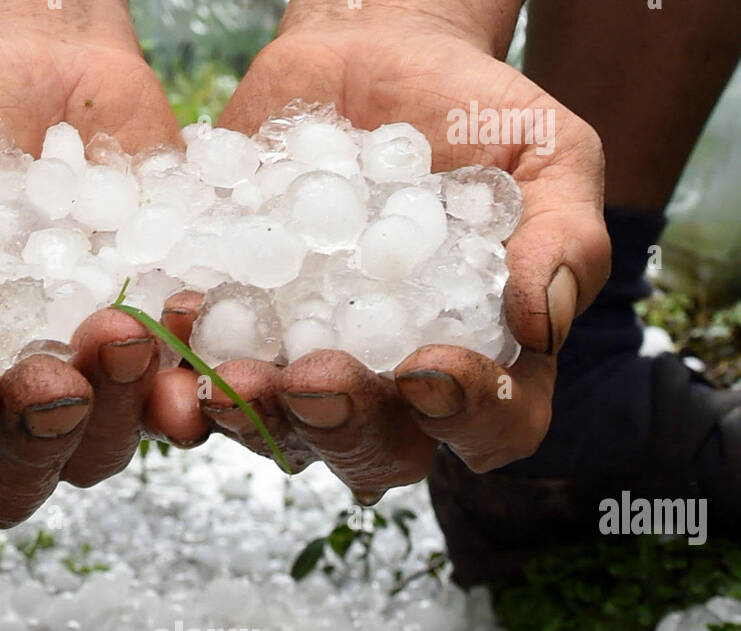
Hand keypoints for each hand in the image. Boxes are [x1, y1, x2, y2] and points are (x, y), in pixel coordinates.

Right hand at [0, 22, 188, 525]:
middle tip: (52, 381)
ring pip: (93, 458)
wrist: (41, 66)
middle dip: (30, 444)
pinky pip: (172, 405)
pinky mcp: (148, 365)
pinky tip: (180, 318)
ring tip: (122, 329)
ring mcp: (78, 395)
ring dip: (111, 414)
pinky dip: (180, 383)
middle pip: (4, 484)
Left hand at [151, 4, 609, 501]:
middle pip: (377, 452)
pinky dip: (188, 365)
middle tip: (319, 381)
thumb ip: (567, 236)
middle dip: (347, 425)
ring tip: (236, 377)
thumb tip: (543, 323)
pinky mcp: (240, 340)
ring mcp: (310, 375)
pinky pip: (208, 376)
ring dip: (257, 416)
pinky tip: (180, 321)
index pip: (494, 429)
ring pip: (284, 432)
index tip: (436, 370)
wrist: (372, 61)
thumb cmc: (475, 118)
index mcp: (482, 370)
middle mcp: (393, 394)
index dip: (470, 419)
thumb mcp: (548, 156)